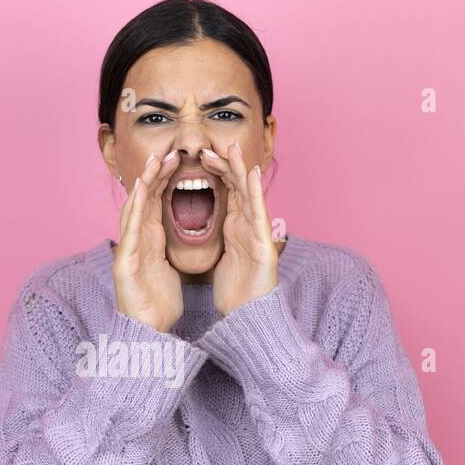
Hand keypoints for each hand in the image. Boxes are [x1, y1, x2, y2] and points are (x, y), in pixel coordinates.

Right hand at [112, 149, 180, 332]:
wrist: (146, 333)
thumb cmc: (157, 305)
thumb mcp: (168, 269)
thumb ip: (167, 249)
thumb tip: (173, 237)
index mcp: (149, 242)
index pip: (157, 204)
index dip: (165, 180)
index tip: (178, 160)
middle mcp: (136, 242)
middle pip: (145, 200)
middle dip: (155, 175)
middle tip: (168, 152)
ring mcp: (128, 250)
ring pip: (135, 209)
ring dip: (144, 184)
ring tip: (154, 162)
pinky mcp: (125, 263)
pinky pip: (131, 231)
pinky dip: (137, 208)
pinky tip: (143, 190)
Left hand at [202, 143, 278, 315]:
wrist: (249, 318)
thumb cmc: (237, 292)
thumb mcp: (222, 258)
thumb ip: (221, 238)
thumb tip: (213, 227)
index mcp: (236, 229)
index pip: (226, 193)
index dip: (216, 173)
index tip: (200, 157)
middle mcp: (248, 227)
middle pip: (236, 188)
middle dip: (224, 165)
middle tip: (209, 146)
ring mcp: (258, 234)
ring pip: (249, 195)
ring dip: (240, 170)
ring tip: (232, 148)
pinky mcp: (264, 247)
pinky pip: (258, 215)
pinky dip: (255, 193)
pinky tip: (250, 175)